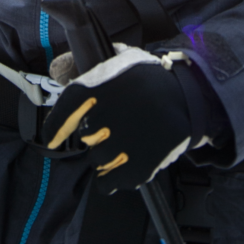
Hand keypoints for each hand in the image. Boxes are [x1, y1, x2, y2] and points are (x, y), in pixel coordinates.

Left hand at [42, 48, 192, 192]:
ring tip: (128, 142)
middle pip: (85, 137)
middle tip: (117, 126)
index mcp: (100, 85)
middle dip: (97, 134)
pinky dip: (112, 178)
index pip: (66, 109)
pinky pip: (109, 183)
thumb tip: (60, 70)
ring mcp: (123, 143)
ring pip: (97, 160)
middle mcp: (107, 114)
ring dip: (108, 155)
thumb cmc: (153, 80)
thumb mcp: (122, 61)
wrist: (191, 98)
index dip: (55, 126)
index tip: (52, 139)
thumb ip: (90, 68)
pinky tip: (125, 164)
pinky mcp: (138, 166)